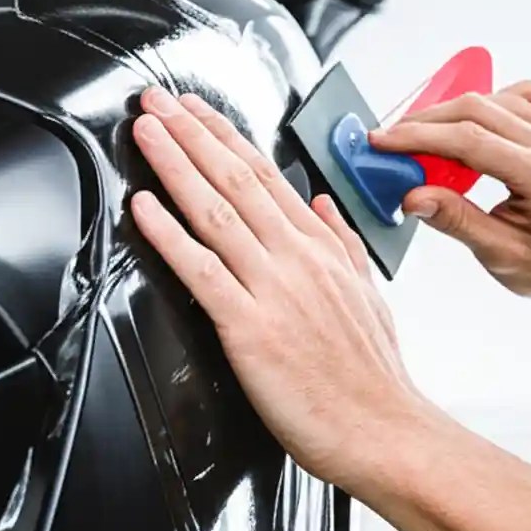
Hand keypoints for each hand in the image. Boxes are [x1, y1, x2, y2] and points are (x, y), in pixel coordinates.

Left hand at [129, 87, 430, 487]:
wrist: (385, 432)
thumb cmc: (374, 377)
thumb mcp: (368, 294)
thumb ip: (342, 241)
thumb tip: (320, 202)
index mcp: (322, 248)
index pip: (267, 174)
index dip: (225, 135)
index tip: (196, 109)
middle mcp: (298, 258)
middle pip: (236, 178)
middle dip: (192, 131)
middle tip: (157, 97)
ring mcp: (274, 289)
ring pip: (216, 211)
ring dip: (176, 164)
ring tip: (148, 130)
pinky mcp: (250, 328)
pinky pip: (203, 270)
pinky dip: (171, 234)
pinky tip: (145, 207)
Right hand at [371, 83, 530, 305]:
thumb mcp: (502, 256)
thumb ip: (458, 222)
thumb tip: (413, 197)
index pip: (470, 141)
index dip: (420, 137)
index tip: (383, 141)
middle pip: (475, 111)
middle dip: (422, 122)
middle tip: (385, 141)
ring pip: (487, 100)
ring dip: (443, 114)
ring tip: (411, 139)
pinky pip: (506, 100)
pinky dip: (473, 109)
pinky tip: (457, 130)